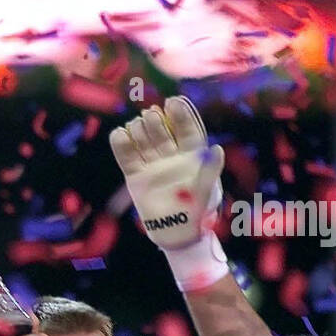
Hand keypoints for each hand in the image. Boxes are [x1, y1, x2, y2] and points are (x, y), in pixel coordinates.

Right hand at [109, 96, 224, 248]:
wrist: (175, 234)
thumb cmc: (196, 212)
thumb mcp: (207, 190)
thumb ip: (210, 170)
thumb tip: (216, 149)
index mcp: (192, 156)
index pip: (187, 131)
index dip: (181, 116)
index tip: (173, 102)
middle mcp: (171, 156)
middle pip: (162, 133)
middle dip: (156, 122)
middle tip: (150, 115)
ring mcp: (153, 165)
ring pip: (144, 142)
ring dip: (139, 130)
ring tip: (135, 124)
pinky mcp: (136, 176)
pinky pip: (127, 158)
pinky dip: (121, 146)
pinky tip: (119, 134)